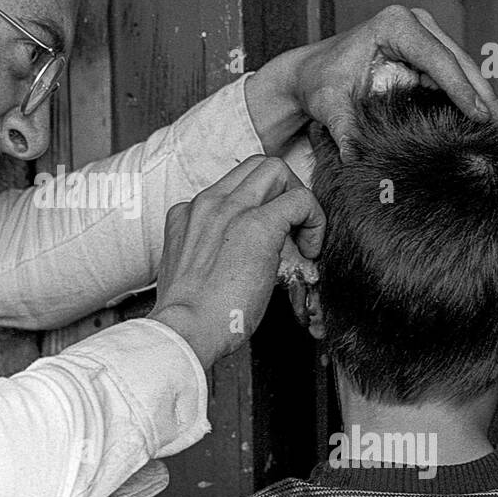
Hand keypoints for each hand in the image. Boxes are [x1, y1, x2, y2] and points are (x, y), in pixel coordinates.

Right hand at [149, 156, 323, 368]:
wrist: (183, 331)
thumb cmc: (189, 317)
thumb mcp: (192, 272)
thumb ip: (211, 252)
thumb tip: (242, 260)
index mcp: (190, 214)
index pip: (232, 185)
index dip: (260, 203)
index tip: (270, 235)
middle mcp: (207, 202)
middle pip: (256, 166)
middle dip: (283, 190)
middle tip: (292, 229)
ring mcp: (230, 209)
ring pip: (276, 169)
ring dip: (297, 199)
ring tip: (301, 239)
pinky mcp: (257, 225)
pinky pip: (300, 200)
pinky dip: (314, 220)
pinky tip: (309, 251)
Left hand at [254, 5, 497, 154]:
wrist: (310, 73)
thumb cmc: (319, 81)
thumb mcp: (330, 105)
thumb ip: (346, 130)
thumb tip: (357, 162)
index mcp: (396, 26)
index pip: (438, 59)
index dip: (461, 89)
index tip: (481, 116)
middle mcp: (417, 24)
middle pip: (461, 63)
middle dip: (485, 98)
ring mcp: (427, 36)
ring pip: (466, 72)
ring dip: (485, 102)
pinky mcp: (430, 54)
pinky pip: (457, 78)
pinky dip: (472, 101)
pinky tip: (490, 126)